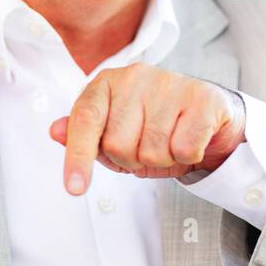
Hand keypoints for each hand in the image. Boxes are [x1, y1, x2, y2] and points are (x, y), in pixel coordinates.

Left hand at [48, 63, 246, 194]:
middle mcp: (136, 77)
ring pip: (151, 151)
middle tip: (146, 147)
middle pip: (117, 144)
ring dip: (162, 159)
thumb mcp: (116, 133)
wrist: (209, 116)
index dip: (77, 156)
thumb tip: (56, 131)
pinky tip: (190, 138)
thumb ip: (86, 135)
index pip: (85, 119)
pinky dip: (187, 156)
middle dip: (132, 159)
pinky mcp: (202, 98)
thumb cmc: (157, 126)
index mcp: (108, 83)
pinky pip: (183, 149)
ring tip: (170, 142)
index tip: (75, 188)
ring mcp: (170, 84)